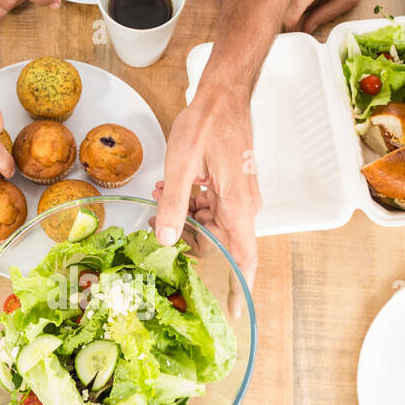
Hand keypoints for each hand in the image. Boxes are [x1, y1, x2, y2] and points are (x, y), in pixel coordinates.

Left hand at [153, 89, 261, 293]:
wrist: (224, 93)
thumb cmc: (208, 122)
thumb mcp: (182, 164)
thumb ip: (175, 204)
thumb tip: (167, 239)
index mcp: (237, 204)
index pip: (245, 257)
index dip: (240, 287)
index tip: (233, 311)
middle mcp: (244, 205)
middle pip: (220, 242)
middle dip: (189, 240)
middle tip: (160, 227)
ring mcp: (240, 196)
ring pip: (213, 225)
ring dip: (186, 217)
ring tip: (163, 195)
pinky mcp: (233, 187)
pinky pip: (212, 208)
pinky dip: (192, 203)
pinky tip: (173, 188)